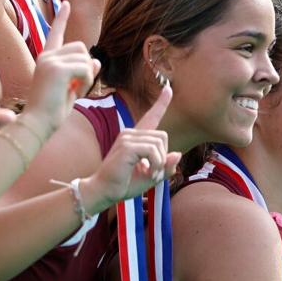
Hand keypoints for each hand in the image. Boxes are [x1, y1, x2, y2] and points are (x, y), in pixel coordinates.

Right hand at [20, 1, 99, 133]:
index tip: (67, 4)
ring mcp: (50, 60)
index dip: (62, 18)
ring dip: (87, 77)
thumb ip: (82, 74)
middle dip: (86, 68)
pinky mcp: (56, 68)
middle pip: (81, 47)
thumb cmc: (52, 112)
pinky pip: (85, 68)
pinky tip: (75, 93)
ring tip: (73, 92)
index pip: (55, 34)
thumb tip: (95, 60)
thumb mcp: (72, 89)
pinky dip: (87, 82)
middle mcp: (46, 56)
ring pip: (85, 57)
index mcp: (46, 59)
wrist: (37, 124)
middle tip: (76, 88)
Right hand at [78, 84, 180, 213]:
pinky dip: (155, 164)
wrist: (103, 192)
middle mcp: (130, 133)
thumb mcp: (151, 176)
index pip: (151, 116)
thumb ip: (165, 166)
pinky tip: (146, 173)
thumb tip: (178, 153)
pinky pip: (152, 150)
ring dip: (159, 163)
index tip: (168, 88)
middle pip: (162, 136)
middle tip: (153, 172)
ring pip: (159, 143)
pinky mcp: (126, 146)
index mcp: (135, 137)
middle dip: (163, 156)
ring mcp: (127, 138)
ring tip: (148, 175)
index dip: (161, 103)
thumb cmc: (124, 184)